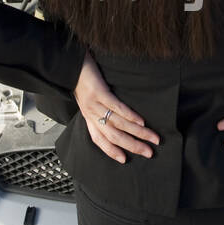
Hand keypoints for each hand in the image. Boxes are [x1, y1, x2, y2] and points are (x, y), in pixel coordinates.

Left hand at [74, 50, 160, 164]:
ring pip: (118, 124)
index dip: (112, 151)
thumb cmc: (82, 81)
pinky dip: (130, 116)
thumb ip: (99, 111)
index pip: (100, 140)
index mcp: (88, 118)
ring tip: (152, 137)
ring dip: (138, 133)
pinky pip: (116, 107)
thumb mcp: (88, 100)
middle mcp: (91, 115)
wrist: (70, 64)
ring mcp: (95, 104)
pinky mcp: (99, 92)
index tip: (125, 160)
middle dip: (133, 146)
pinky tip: (141, 122)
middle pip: (113, 136)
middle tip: (149, 152)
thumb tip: (116, 120)